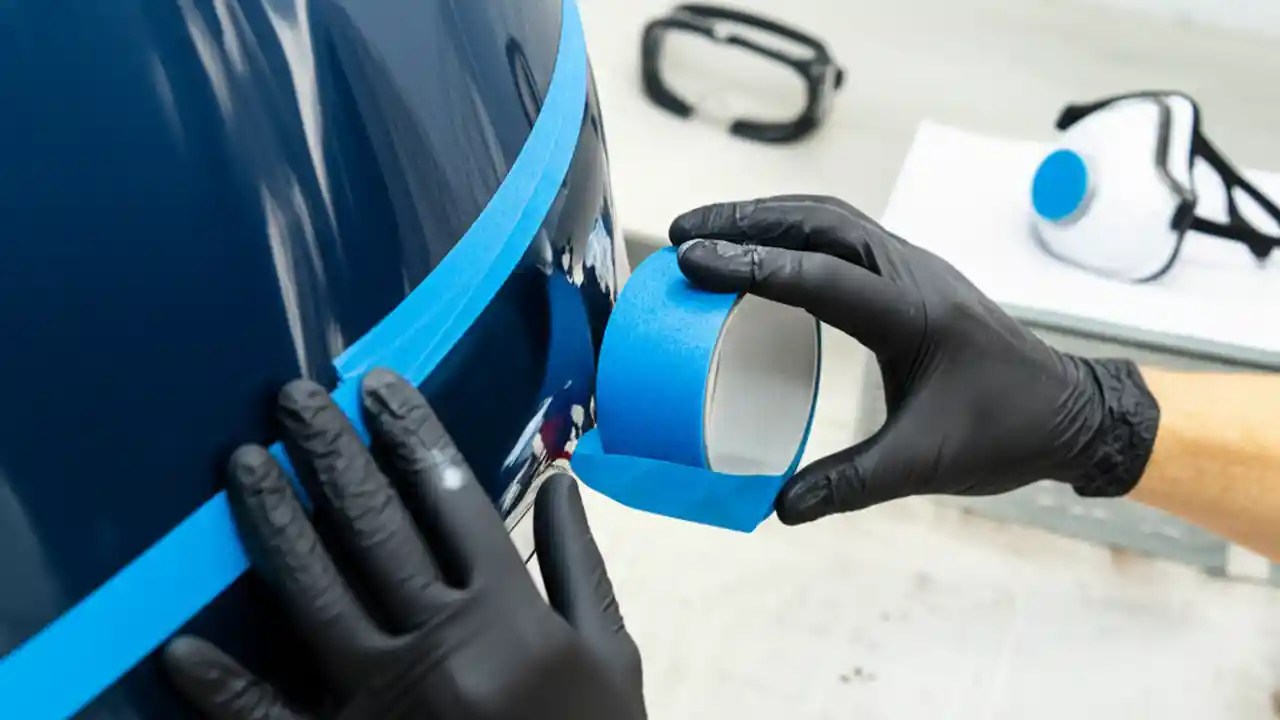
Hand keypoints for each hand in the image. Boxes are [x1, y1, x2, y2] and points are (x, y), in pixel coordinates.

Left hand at [163, 369, 643, 718]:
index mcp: (510, 616)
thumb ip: (579, 562)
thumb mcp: (608, 653)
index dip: (412, 434)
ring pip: (315, 596)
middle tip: (293, 399)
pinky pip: (272, 719)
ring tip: (244, 465)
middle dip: (331, 454)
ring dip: (274, 525)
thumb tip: (561, 475)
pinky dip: (225, 688)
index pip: (451, 499)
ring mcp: (385, 704)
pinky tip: (184, 644)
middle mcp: (443, 646)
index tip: (376, 386)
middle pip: (376, 529)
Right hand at [670, 195, 1159, 524]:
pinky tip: (766, 254)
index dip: (749, 265)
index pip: (818, 276)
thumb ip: (848, 483)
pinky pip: (845, 236)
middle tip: (685, 232)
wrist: (1070, 410)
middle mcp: (912, 274)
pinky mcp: (912, 277)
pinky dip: (796, 233)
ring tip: (710, 232)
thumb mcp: (923, 463)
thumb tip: (777, 508)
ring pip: (832, 220)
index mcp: (912, 314)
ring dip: (769, 218)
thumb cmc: (1006, 432)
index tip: (690, 259)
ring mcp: (914, 268)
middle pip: (820, 221)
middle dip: (746, 220)